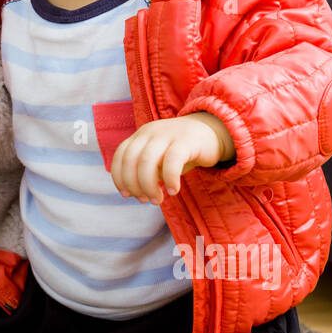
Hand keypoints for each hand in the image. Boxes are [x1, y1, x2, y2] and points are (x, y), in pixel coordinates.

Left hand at [109, 113, 229, 202]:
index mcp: (141, 136)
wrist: (212, 134)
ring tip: (157, 200)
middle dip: (133, 184)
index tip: (126, 194)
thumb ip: (145, 172)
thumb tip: (134, 192)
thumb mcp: (159, 161)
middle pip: (131, 160)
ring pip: (147, 161)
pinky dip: (169, 179)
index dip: (119, 177)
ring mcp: (167, 134)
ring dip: (148, 186)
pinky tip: (173, 191)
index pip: (120, 155)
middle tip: (144, 200)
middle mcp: (150, 132)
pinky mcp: (186, 140)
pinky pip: (172, 161)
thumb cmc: (181, 153)